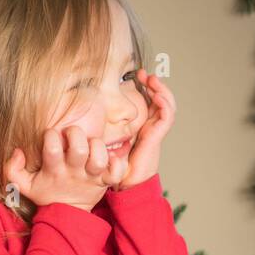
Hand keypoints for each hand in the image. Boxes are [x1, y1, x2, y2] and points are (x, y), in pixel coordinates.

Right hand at [4, 124, 128, 210]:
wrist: (67, 216)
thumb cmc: (47, 192)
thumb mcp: (24, 185)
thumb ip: (13, 169)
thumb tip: (18, 152)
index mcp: (54, 170)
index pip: (51, 146)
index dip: (50, 135)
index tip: (51, 136)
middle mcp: (74, 172)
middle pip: (80, 148)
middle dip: (76, 134)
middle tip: (72, 136)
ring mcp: (92, 177)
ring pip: (100, 157)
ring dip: (97, 146)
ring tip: (90, 146)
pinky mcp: (106, 181)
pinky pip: (118, 171)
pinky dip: (117, 163)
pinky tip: (109, 159)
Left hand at [113, 69, 175, 189]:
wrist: (125, 181)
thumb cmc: (116, 163)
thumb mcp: (107, 138)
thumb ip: (103, 126)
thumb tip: (87, 111)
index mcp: (142, 125)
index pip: (150, 101)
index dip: (147, 87)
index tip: (137, 76)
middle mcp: (151, 125)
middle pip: (161, 99)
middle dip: (155, 84)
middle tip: (145, 73)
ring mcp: (156, 130)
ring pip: (167, 105)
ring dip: (162, 90)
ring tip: (152, 80)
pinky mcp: (157, 135)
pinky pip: (167, 117)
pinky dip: (164, 105)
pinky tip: (157, 96)